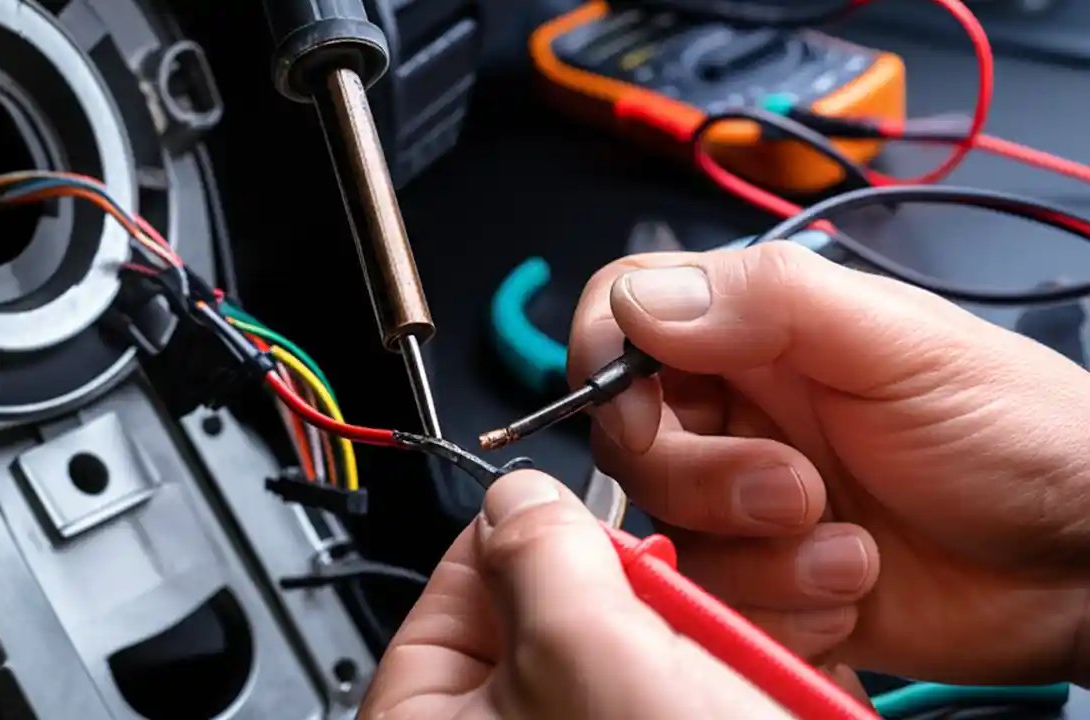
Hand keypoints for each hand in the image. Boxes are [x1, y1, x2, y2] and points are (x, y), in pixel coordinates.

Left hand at [361, 470, 791, 718]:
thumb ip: (534, 548)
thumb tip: (516, 492)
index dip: (536, 529)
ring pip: (655, 643)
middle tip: (702, 588)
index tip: (594, 511)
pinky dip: (756, 667)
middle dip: (656, 586)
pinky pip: (706, 681)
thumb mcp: (579, 651)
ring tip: (769, 644)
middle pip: (571, 603)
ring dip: (726, 625)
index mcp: (435, 719)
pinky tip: (788, 675)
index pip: (461, 578)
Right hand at [569, 241, 1089, 683]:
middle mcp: (739, 415)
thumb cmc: (1016, 432)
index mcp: (756, 335)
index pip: (620, 323)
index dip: (609, 369)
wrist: (1084, 563)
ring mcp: (748, 504)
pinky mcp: (768, 582)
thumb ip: (764, 302)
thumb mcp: (897, 345)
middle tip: (802, 491)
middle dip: (707, 483)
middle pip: (630, 444)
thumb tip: (636, 301)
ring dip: (758, 559)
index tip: (647, 416)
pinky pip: (716, 604)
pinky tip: (852, 594)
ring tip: (852, 553)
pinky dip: (780, 612)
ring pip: (670, 534)